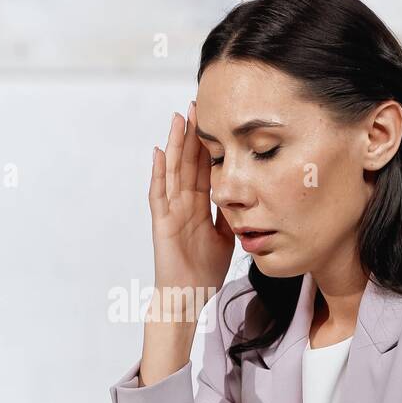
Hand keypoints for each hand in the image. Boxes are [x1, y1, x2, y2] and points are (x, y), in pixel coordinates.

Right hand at [148, 101, 234, 320]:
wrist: (187, 298)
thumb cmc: (203, 273)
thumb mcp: (226, 238)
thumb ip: (230, 216)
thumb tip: (244, 197)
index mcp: (199, 207)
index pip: (203, 169)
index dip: (208, 145)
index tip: (216, 121)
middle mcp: (183, 205)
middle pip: (188, 163)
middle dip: (193, 135)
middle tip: (198, 105)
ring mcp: (171, 212)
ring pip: (173, 171)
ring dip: (175, 144)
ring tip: (178, 118)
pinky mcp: (162, 223)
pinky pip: (158, 193)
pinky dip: (158, 172)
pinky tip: (159, 152)